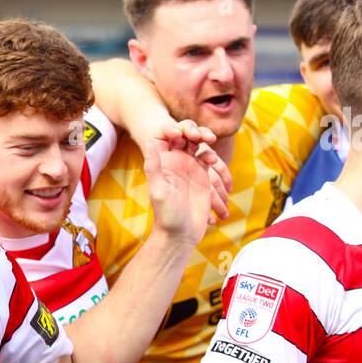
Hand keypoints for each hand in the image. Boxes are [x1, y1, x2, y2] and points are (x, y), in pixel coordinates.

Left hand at [143, 119, 229, 242]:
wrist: (181, 233)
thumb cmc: (166, 215)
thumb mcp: (159, 190)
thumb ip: (154, 167)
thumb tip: (149, 142)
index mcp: (161, 163)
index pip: (161, 137)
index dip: (169, 129)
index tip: (177, 133)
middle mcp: (174, 162)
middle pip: (181, 135)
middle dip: (190, 129)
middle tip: (197, 135)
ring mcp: (189, 167)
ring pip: (196, 142)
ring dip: (203, 136)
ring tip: (208, 139)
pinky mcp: (202, 175)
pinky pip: (208, 156)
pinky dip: (211, 154)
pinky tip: (213, 160)